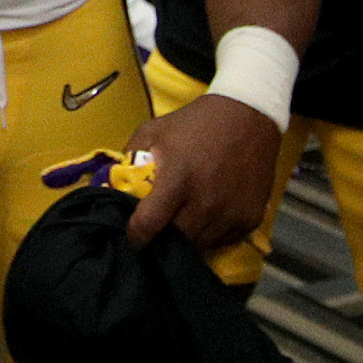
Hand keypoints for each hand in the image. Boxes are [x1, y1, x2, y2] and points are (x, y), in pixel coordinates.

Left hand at [123, 92, 280, 249]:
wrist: (247, 116)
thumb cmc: (195, 124)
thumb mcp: (153, 131)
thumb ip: (130, 158)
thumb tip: (113, 184)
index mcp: (177, 180)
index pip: (149, 224)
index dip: (135, 235)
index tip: (131, 237)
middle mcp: (205, 203)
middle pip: (175, 242)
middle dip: (161, 241)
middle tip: (155, 233)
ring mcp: (230, 213)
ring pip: (200, 246)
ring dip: (186, 240)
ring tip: (179, 225)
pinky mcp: (250, 219)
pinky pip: (223, 241)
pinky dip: (211, 236)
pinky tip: (204, 218)